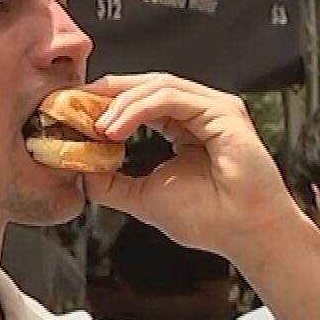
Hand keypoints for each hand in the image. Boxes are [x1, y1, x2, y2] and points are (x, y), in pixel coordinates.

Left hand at [80, 74, 309, 265]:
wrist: (245, 234)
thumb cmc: (210, 219)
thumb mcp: (143, 197)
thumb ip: (112, 182)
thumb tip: (79, 168)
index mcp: (184, 127)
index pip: (140, 101)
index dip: (105, 105)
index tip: (73, 117)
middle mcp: (199, 112)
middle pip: (145, 85)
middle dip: (107, 94)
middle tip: (74, 108)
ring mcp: (213, 108)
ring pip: (157, 86)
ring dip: (119, 103)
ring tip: (96, 126)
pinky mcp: (222, 111)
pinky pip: (171, 97)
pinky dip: (138, 108)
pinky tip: (116, 127)